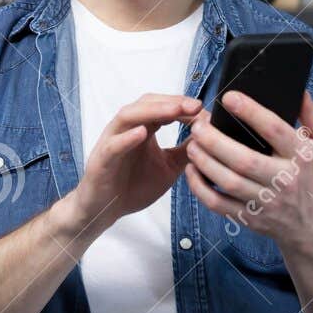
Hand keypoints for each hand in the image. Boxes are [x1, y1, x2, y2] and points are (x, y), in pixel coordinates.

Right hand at [67, 93, 199, 237]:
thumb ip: (186, 151)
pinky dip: (127, 138)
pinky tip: (142, 134)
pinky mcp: (102, 159)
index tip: (204, 109)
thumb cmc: (134, 186)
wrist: (106, 210)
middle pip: (147, 104)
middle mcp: (127, 129)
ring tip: (175, 111)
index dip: (183, 105)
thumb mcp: (169, 167)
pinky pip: (113, 145)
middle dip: (172, 102)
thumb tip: (210, 136)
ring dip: (152, 111)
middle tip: (195, 106)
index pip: (163, 106)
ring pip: (129, 116)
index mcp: (143, 128)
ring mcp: (112, 141)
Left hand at [183, 88, 312, 252]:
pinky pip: (220, 204)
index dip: (251, 112)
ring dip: (206, 162)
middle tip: (198, 126)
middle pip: (245, 160)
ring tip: (192, 145)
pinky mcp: (251, 218)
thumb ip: (311, 114)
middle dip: (216, 141)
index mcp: (301, 156)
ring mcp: (266, 201)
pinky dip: (201, 189)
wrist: (312, 223)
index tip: (229, 97)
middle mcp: (284, 179)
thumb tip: (299, 89)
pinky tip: (192, 171)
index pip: (274, 130)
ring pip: (230, 182)